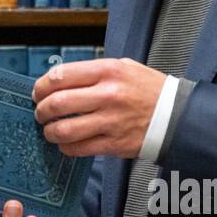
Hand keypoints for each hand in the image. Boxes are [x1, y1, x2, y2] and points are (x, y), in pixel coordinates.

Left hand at [31, 58, 165, 158]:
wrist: (177, 115)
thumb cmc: (147, 89)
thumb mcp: (123, 67)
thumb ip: (91, 72)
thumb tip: (58, 80)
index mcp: (108, 71)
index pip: (61, 75)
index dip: (42, 86)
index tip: (38, 91)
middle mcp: (108, 95)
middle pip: (58, 103)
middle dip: (41, 109)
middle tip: (40, 112)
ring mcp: (111, 121)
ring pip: (64, 129)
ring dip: (49, 131)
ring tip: (50, 129)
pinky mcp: (114, 143)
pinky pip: (78, 148)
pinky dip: (65, 147)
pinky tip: (66, 143)